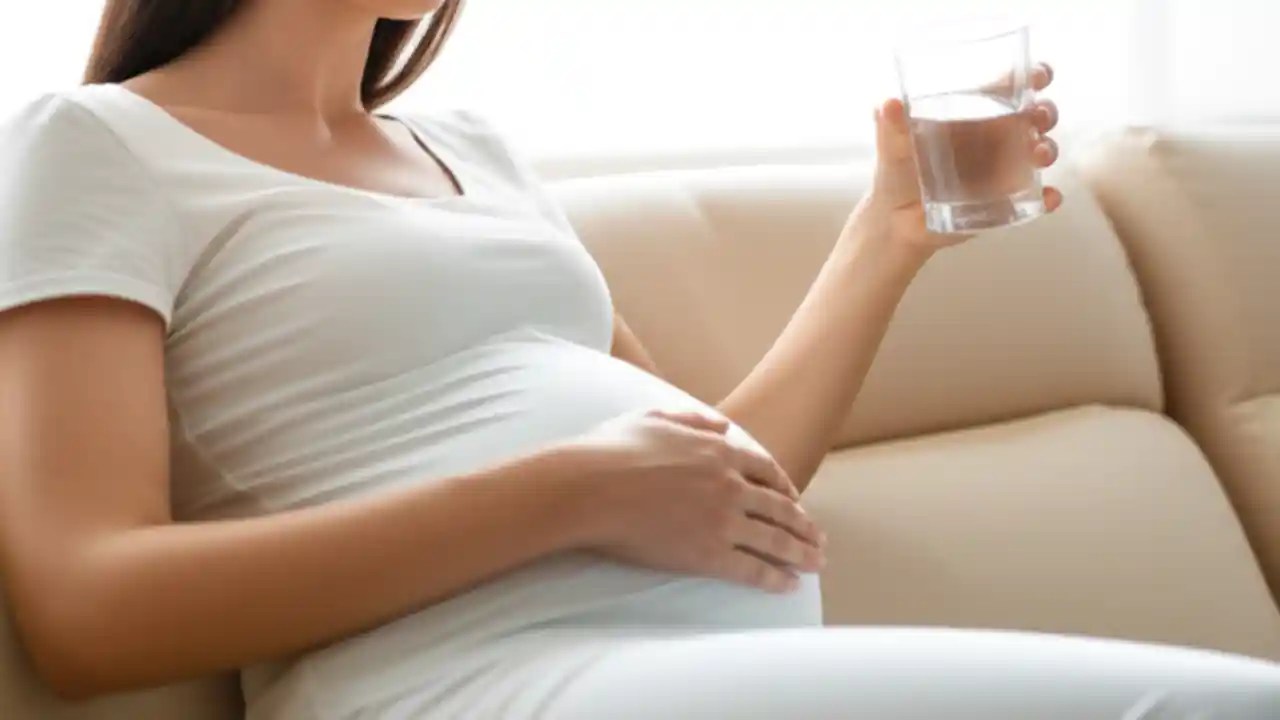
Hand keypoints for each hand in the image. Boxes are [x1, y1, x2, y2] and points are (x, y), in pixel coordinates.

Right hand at [563, 409, 825, 592]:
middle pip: (780, 507)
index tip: (795, 500)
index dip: (784, 487)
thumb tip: (722, 426)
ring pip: (775, 539)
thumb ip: (693, 421)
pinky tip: (790, 585)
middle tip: (818, 538)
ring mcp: (722, 520)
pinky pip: (752, 569)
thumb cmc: (611, 450)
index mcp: (718, 450)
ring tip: (817, 564)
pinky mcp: (708, 554)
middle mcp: (729, 484)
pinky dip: (776, 578)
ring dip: (802, 553)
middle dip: (803, 524)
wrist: (589, 487)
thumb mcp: (655, 418)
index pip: (766, 470)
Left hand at [862, 62, 1063, 252]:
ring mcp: (1005, 169)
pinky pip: (1036, 198)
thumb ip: (890, 126)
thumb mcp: (893, 147)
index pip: (1011, 87)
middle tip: (1038, 118)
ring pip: (1040, 152)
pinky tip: (1049, 199)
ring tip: (1038, 155)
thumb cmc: (897, 172)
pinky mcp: (1006, 201)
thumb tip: (887, 102)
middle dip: (1045, 112)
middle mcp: (996, 137)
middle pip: (1035, 115)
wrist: (896, 222)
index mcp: (974, 114)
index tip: (1038, 76)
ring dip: (1048, 149)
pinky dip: (1048, 198)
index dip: (1033, 76)